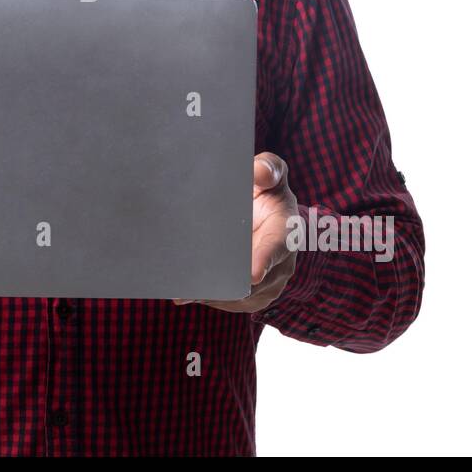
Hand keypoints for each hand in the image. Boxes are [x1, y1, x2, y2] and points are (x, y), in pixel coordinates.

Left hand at [172, 152, 298, 313]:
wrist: (268, 217)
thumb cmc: (266, 192)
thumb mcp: (270, 173)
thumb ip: (268, 168)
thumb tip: (260, 171)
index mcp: (286, 230)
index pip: (277, 247)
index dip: (264, 261)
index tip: (252, 274)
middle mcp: (283, 262)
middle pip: (254, 282)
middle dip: (226, 283)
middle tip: (193, 286)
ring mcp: (271, 283)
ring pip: (241, 297)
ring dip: (215, 294)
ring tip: (185, 289)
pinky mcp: (256, 296)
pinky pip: (234, 303)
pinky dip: (211, 298)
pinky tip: (188, 293)